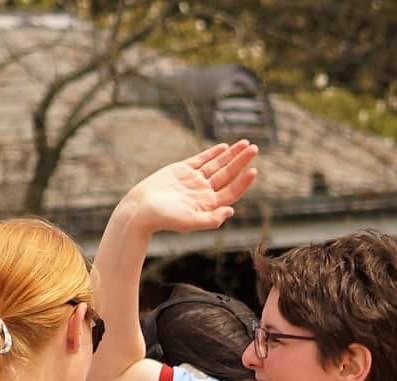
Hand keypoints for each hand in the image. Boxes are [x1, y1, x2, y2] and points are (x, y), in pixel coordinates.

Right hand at [123, 141, 258, 235]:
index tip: (253, 170)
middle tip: (255, 148)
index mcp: (207, 205)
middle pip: (227, 175)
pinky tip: (224, 147)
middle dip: (241, 161)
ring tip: (245, 144)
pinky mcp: (182, 170)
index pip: (231, 192)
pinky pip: (202, 160)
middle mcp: (203, 193)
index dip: (243, 182)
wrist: (141, 208)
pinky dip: (213, 153)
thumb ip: (211, 219)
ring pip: (217, 165)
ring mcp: (193, 180)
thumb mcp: (189, 221)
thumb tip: (231, 211)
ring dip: (231, 154)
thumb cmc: (163, 219)